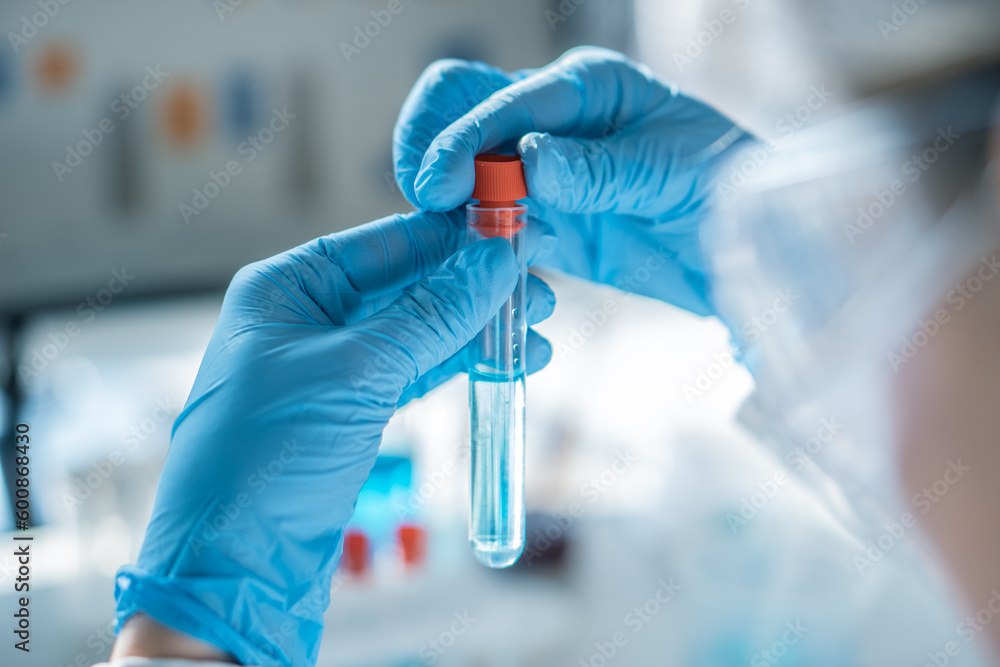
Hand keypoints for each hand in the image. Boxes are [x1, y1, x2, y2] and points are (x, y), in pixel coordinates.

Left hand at [114, 210, 555, 666]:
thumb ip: (432, 315)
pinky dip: (462, 365)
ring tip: (537, 327)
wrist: (235, 568)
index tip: (510, 229)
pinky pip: (418, 373)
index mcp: (285, 288)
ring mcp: (331, 367)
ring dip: (478, 328)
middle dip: (473, 286)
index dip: (450, 235)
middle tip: (536, 287)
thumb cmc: (262, 460)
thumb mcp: (355, 374)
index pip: (383, 242)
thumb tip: (494, 260)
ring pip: (419, 331)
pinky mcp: (354, 411)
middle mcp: (306, 319)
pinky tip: (510, 361)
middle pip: (407, 284)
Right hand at [394, 46, 751, 314]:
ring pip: (464, 173)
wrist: (746, 249)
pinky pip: (489, 229)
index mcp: (587, 87)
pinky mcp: (542, 223)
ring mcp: (542, 173)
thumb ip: (602, 169)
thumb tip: (530, 159)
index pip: (504, 97)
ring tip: (448, 242)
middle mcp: (554, 121)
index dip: (463, 137)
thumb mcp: (672, 171)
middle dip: (430, 147)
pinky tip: (481, 270)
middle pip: (461, 109)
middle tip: (426, 202)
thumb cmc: (727, 186)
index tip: (439, 184)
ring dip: (447, 206)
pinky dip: (474, 247)